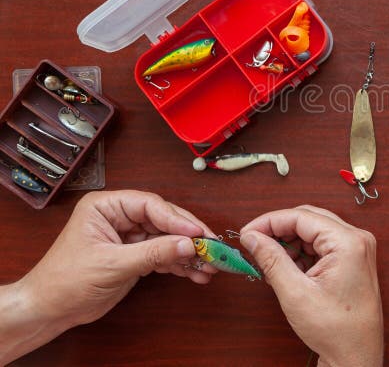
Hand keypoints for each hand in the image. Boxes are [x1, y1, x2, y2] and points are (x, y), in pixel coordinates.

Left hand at [22, 190, 216, 327]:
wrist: (50, 310)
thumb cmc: (65, 281)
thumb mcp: (112, 265)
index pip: (151, 205)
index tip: (197, 233)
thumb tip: (188, 244)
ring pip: (168, 238)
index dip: (177, 219)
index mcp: (107, 206)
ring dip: (189, 253)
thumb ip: (153, 253)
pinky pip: (164, 255)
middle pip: (165, 220)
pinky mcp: (136, 254)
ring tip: (210, 265)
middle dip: (189, 236)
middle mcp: (120, 216)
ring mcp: (129, 236)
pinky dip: (180, 264)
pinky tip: (197, 273)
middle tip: (212, 248)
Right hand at [240, 206, 382, 366]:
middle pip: (308, 219)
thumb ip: (272, 259)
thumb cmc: (336, 330)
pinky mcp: (351, 259)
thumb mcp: (296, 293)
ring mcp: (356, 249)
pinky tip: (284, 266)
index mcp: (348, 242)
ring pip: (313, 231)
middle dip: (278, 229)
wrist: (356, 355)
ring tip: (267, 258)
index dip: (270, 221)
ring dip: (289, 242)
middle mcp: (356, 240)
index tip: (248, 232)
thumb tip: (253, 237)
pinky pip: (321, 245)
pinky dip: (300, 252)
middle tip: (253, 242)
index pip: (302, 216)